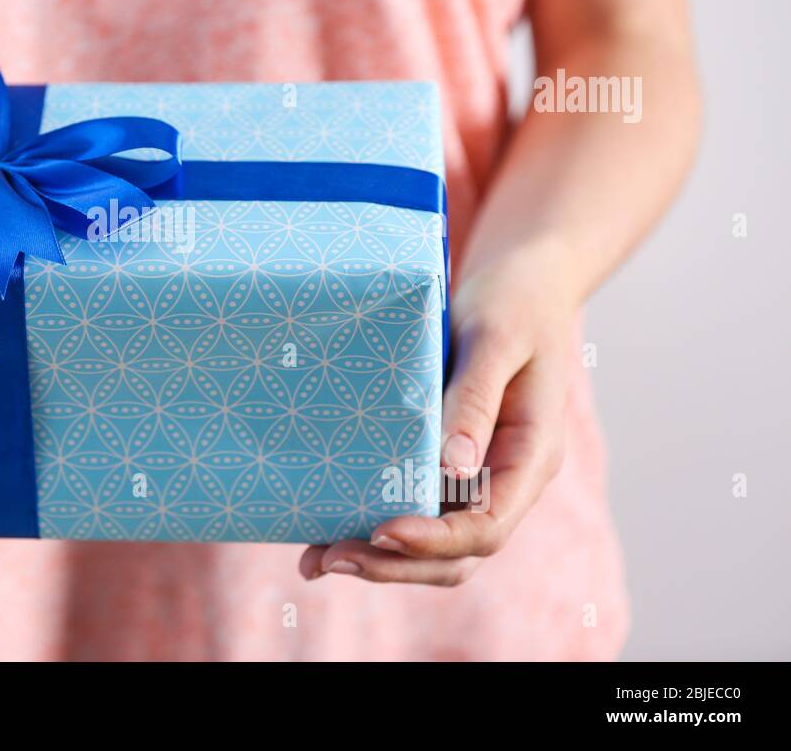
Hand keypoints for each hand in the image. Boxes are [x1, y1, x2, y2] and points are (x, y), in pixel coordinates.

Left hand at [299, 244, 572, 585]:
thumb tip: (450, 470)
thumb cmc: (513, 303)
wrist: (522, 282)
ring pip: (434, 545)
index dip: (434, 540)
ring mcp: (477, 475)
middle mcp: (506, 479)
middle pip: (457, 554)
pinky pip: (416, 509)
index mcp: (531, 457)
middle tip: (330, 558)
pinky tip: (324, 528)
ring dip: (380, 558)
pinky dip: (374, 526)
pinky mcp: (447, 462)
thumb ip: (475, 400)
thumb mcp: (495, 340)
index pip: (487, 527)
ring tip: (316, 558)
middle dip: (395, 564)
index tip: (382, 531)